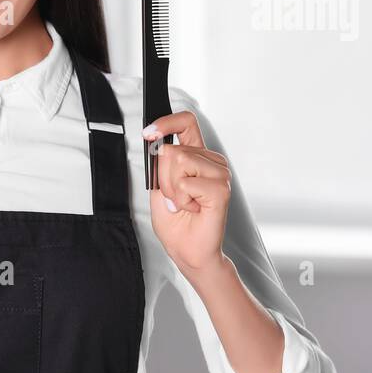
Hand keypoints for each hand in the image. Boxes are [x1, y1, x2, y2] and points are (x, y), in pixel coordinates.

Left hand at [142, 110, 230, 275]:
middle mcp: (212, 161)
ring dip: (172, 189)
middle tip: (173, 197)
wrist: (188, 250)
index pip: (187, 123)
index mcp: (197, 157)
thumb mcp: (158, 188)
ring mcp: (220, 174)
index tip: (149, 133)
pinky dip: (182, 199)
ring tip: (184, 203)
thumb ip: (160, 165)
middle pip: (174, 149)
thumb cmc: (176, 222)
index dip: (167, 122)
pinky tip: (193, 209)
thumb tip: (159, 144)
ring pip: (180, 161)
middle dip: (163, 177)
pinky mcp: (221, 189)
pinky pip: (187, 182)